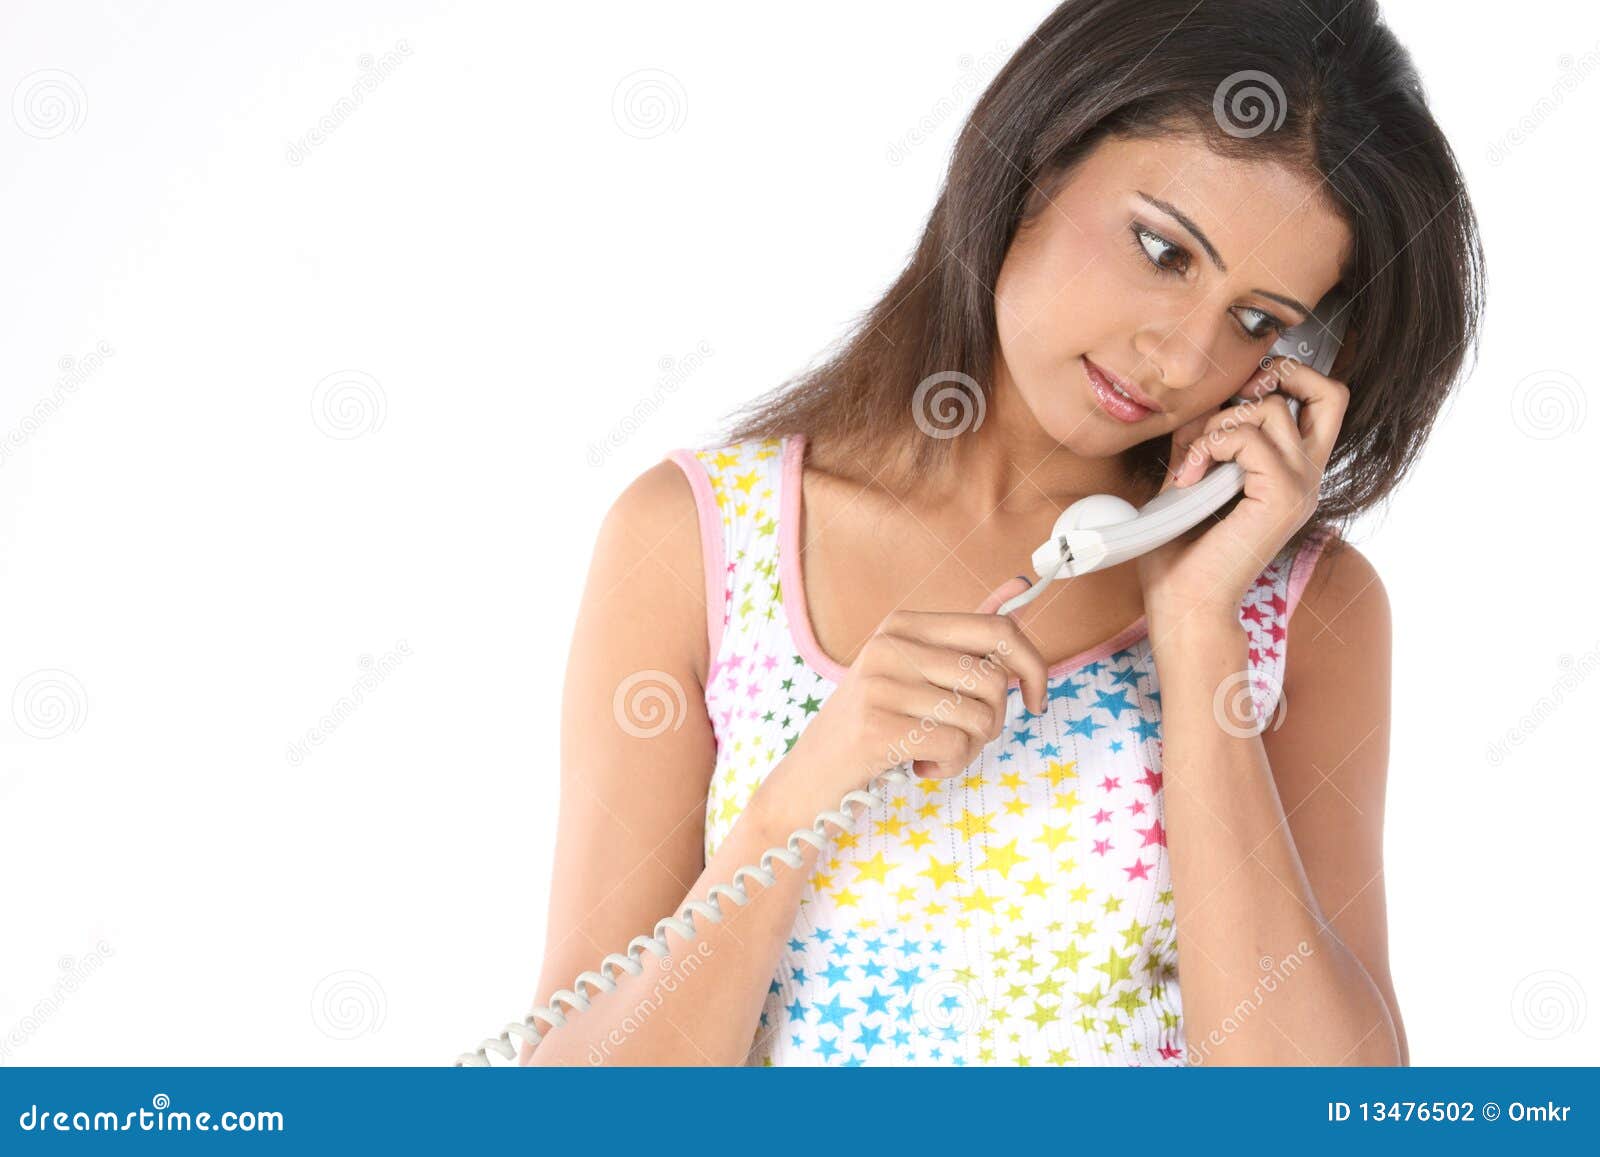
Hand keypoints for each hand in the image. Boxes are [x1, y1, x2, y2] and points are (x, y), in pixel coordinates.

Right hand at [782, 578, 1049, 813]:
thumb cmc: (876, 721)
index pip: (999, 629)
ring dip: (970, 748)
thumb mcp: (915, 669)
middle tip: (965, 737)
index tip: (1036, 700)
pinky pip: (955, 746)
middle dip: (996, 721)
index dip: (1033, 666)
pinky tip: (919, 765)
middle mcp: (890, 644)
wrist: (813, 772)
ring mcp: (880, 684)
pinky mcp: (876, 727)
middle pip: (994, 679)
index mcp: (904, 623)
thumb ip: (966, 634)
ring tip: (935, 751)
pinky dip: (949, 765)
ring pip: (979, 717)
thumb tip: (1021, 584)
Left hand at [1135, 355, 1348, 620]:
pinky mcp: (1282, 498)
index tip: (1236, 395)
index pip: (1321, 402)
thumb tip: (1203, 405)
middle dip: (1281, 375)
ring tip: (1193, 461)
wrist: (1186, 603)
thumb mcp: (1192, 479)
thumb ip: (1205, 440)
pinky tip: (1189, 477)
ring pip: (1273, 409)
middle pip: (1331, 393)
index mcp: (1292, 473)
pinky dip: (1209, 445)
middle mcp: (1307, 478)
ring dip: (1220, 422)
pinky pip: (1248, 439)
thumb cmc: (1183, 551)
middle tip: (1234, 402)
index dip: (1285, 380)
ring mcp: (1300, 487)